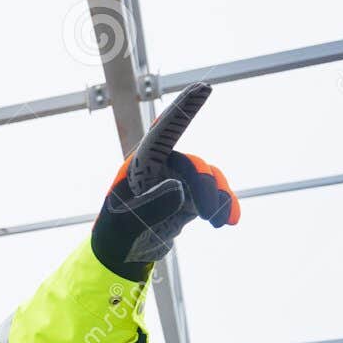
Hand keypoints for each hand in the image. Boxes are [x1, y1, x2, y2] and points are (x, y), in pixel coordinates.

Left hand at [91, 81, 239, 280]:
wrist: (120, 256)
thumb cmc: (115, 235)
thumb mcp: (126, 225)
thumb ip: (151, 207)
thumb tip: (180, 188)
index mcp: (139, 166)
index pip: (163, 132)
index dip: (183, 109)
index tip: (203, 87)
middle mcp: (160, 167)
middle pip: (192, 164)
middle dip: (205, 186)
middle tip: (209, 214)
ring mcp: (176, 181)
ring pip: (207, 177)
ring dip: (217, 197)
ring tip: (218, 222)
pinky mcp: (189, 197)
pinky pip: (214, 193)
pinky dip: (223, 204)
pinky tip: (228, 220)